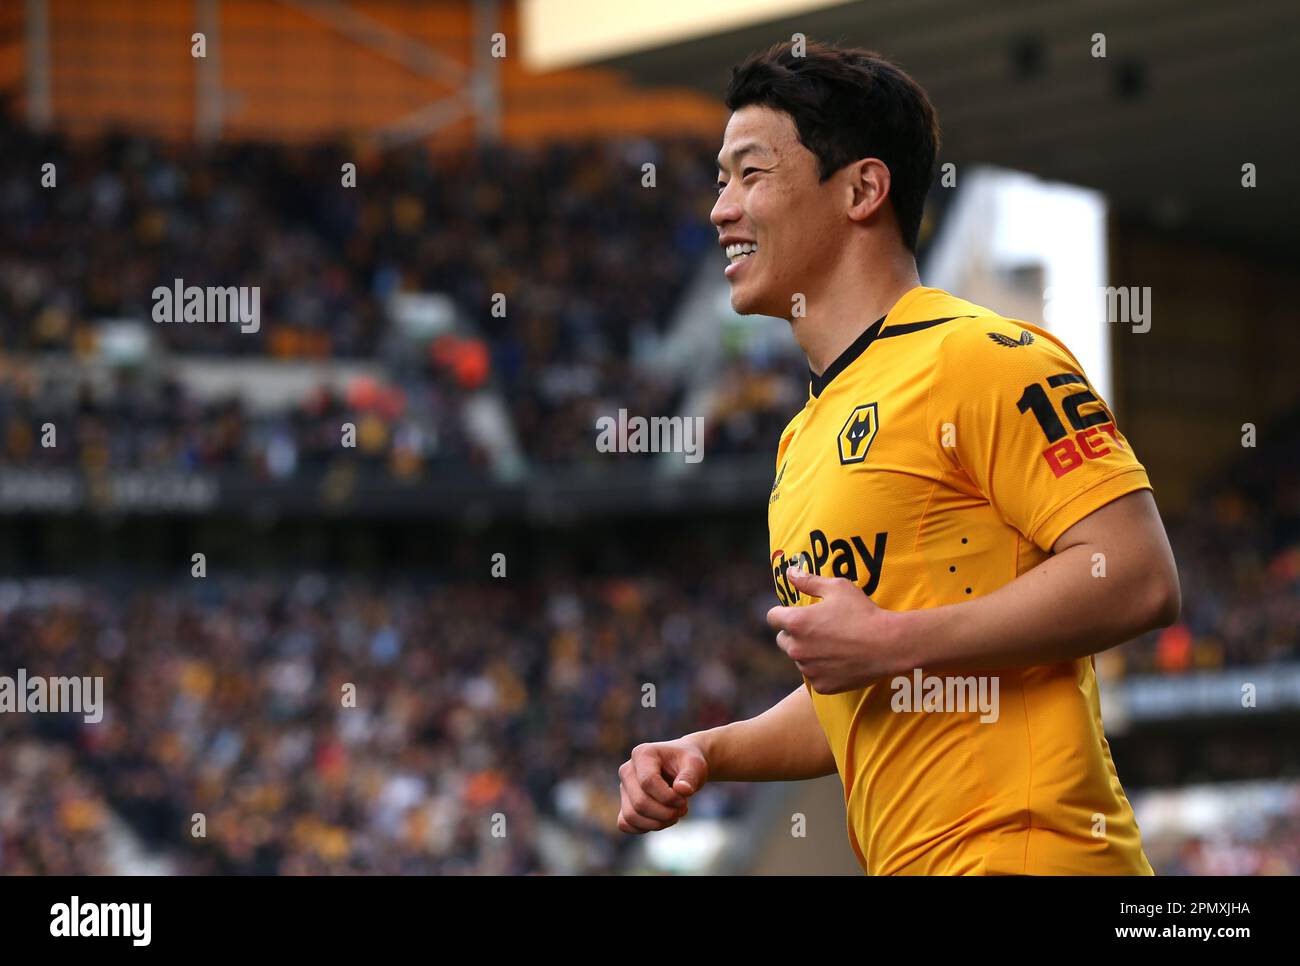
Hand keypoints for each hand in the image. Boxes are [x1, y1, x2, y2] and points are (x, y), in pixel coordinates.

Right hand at [616, 738, 708, 833]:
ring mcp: (624, 787)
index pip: (648, 782)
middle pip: (639, 802)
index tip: (684, 799)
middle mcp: (627, 770)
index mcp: (642, 754)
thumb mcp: (696, 765)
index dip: (668, 797)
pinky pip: (625, 824)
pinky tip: (662, 820)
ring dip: (657, 823)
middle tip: (683, 808)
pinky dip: (645, 828)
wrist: (683, 767)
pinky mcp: (625, 803)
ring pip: (631, 816)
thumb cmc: (688, 764)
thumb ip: (691, 777)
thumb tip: (682, 790)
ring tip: (675, 814)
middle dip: (665, 813)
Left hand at [766, 565, 905, 693]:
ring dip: (809, 652)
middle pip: (783, 640)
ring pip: (800, 658)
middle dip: (794, 634)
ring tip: (834, 644)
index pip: (772, 618)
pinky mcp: (821, 686)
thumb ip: (809, 581)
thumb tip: (790, 572)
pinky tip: (841, 660)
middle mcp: (797, 648)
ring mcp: (808, 669)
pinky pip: (814, 675)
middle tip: (819, 629)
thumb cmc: (862, 613)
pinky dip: (822, 669)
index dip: (782, 613)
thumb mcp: (837, 588)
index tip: (795, 613)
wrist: (888, 645)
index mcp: (796, 622)